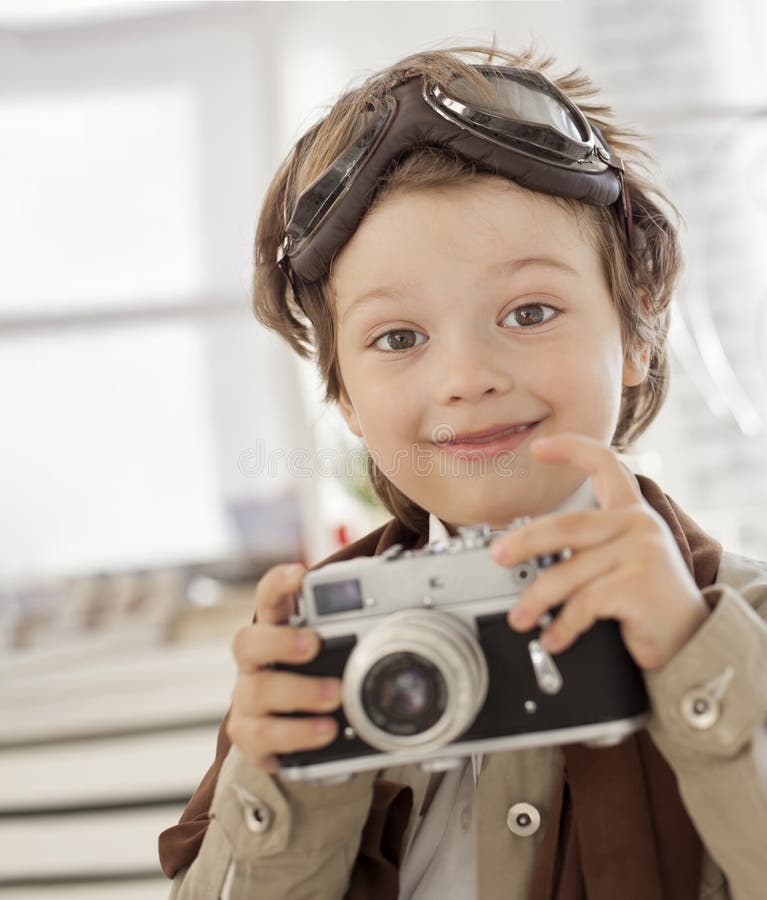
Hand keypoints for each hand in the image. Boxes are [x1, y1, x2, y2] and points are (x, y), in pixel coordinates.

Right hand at [226, 562, 341, 772]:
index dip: (278, 583)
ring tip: (335, 696)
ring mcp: (248, 700)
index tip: (299, 574)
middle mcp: (255, 662)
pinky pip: (261, 740)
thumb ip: (357, 625)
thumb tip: (408, 601)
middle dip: (280, 641)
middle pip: (247, 642)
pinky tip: (322, 734)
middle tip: (313, 644)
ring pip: (255, 693)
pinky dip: (293, 738)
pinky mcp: (251, 737)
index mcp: (275, 630)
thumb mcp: (334, 647)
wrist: (294, 728)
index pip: (268, 598)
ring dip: (298, 693)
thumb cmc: (317, 676)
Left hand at [490, 433, 709, 670]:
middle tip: (497, 555)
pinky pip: (584, 602)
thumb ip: (585, 551)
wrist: (696, 643)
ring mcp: (642, 552)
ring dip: (537, 597)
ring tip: (520, 618)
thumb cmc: (648, 605)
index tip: (539, 446)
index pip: (606, 465)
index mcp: (632, 514)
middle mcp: (639, 525)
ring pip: (570, 570)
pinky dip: (562, 624)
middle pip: (568, 524)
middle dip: (526, 540)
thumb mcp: (619, 565)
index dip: (572, 448)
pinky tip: (552, 638)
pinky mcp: (640, 584)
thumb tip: (522, 558)